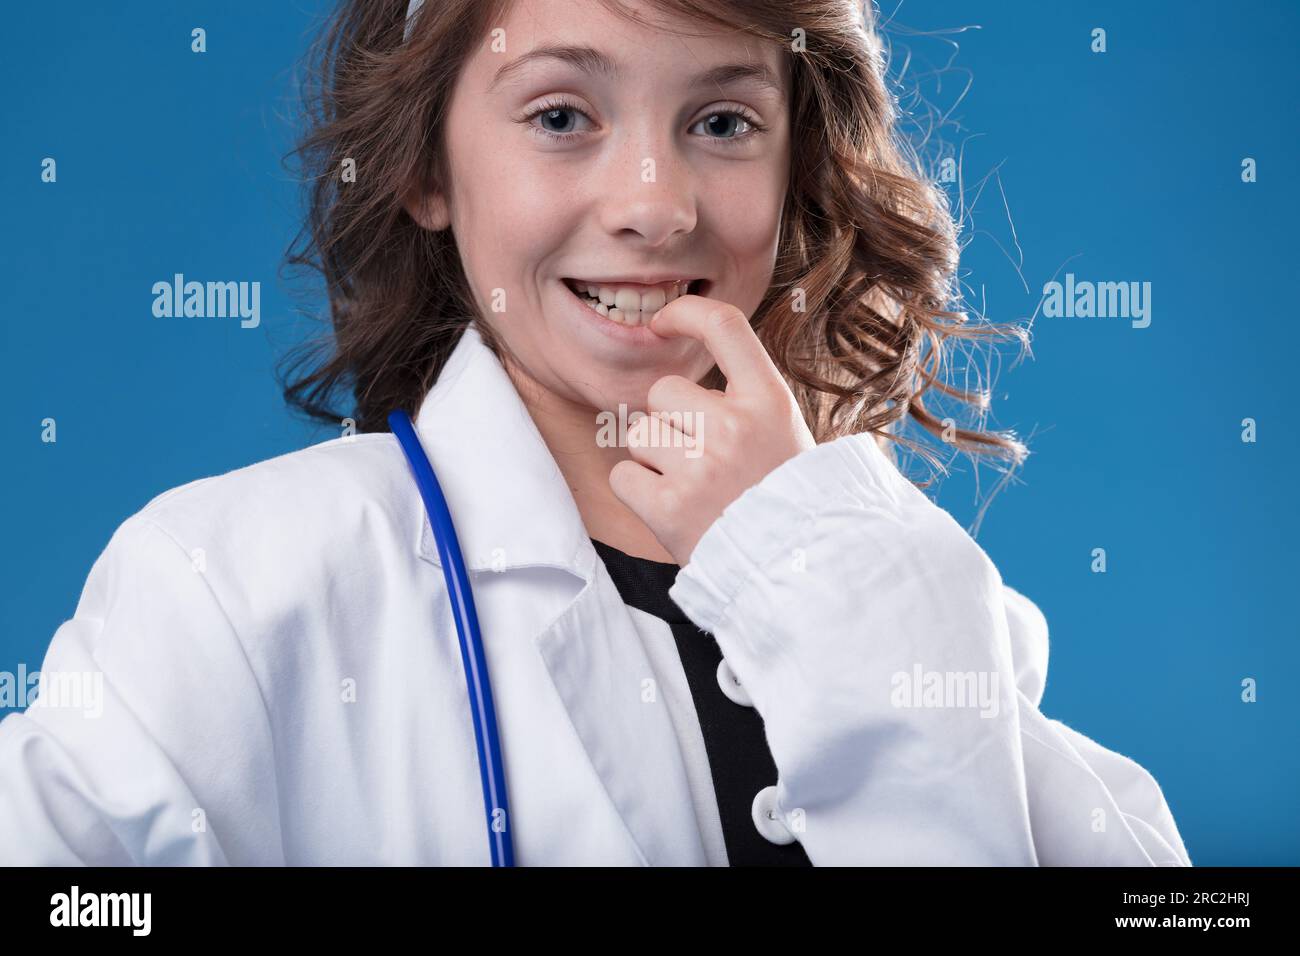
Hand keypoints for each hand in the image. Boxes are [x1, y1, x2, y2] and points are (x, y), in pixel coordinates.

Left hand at [608, 295, 815, 565]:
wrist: (796, 568)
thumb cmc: (783, 498)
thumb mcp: (784, 433)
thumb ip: (741, 400)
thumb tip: (678, 378)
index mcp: (769, 401)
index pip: (724, 326)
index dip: (686, 313)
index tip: (662, 322)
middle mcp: (734, 427)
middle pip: (662, 391)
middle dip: (671, 421)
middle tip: (704, 459)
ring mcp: (700, 467)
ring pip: (639, 435)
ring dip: (655, 458)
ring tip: (695, 488)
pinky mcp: (669, 507)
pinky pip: (623, 477)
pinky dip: (639, 492)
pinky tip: (673, 507)